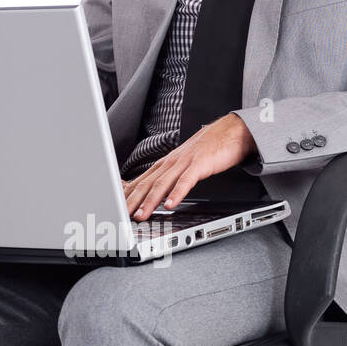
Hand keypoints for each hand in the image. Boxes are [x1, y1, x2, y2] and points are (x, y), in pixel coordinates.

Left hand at [123, 114, 257, 219]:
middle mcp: (171, 162)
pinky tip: (170, 205)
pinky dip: (177, 193)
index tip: (115, 206)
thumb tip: (157, 191)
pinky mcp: (200, 164)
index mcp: (166, 163)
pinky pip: (186, 181)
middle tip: (121, 214)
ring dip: (150, 201)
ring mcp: (184, 162)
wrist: (231, 130)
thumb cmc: (208, 148)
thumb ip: (170, 176)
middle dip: (132, 201)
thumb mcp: (184, 162)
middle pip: (147, 183)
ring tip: (142, 214)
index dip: (127, 194)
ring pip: (162, 183)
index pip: (141, 180)